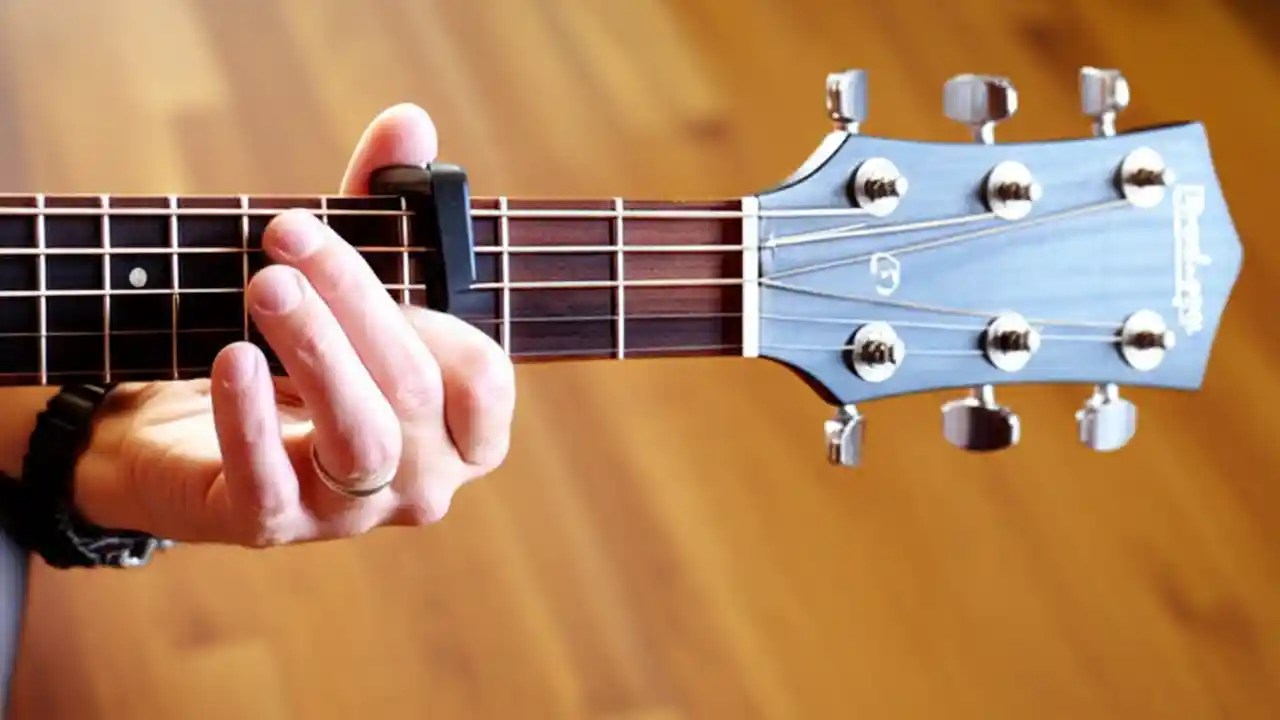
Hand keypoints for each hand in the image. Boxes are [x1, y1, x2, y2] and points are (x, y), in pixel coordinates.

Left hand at [72, 104, 515, 546]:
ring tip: (268, 287)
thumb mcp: (345, 282)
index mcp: (461, 427)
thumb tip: (408, 121)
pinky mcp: (274, 527)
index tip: (381, 244)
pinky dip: (252, 421)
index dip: (438, 314)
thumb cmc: (299, 355)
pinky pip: (272, 485)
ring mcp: (353, 514)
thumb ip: (385, 206)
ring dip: (318, 355)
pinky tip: (233, 361)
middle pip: (411, 391)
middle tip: (290, 234)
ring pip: (362, 440)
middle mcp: (423, 479)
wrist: (189, 434)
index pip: (483, 378)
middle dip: (356, 304)